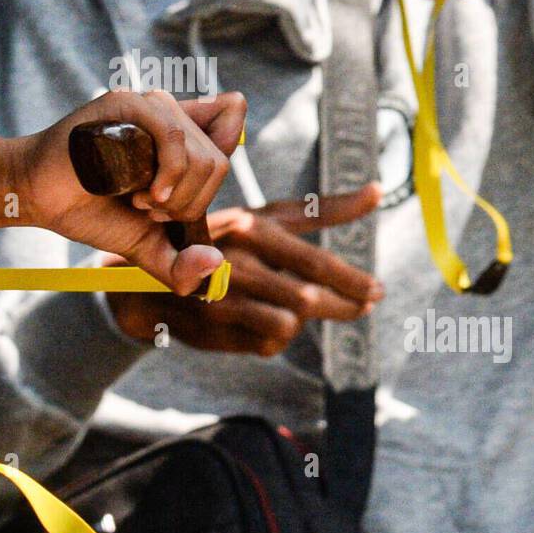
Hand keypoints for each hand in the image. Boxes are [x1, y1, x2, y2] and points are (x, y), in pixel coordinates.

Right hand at [13, 89, 246, 295]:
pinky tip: (138, 192)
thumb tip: (214, 264)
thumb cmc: (93, 212)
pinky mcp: (127, 103)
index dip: (218, 163)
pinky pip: (172, 135)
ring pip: (201, 155)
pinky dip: (166, 175)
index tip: (180, 198)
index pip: (231, 121)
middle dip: (188, 204)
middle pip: (219, 161)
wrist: (42, 199)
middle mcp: (170, 115)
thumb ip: (180, 265)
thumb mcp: (147, 246)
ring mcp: (150, 107)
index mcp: (183, 137)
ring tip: (137, 200)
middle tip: (149, 209)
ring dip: (173, 196)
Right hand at [107, 185, 383, 355]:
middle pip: (308, 295)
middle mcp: (237, 258)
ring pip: (292, 321)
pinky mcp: (216, 325)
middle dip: (347, 303)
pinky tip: (262, 319)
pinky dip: (277, 335)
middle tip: (369, 302)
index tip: (380, 290)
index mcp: (252, 225)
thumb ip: (318, 210)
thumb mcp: (264, 217)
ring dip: (304, 319)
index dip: (350, 278)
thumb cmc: (226, 241)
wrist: (153, 275)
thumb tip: (378, 191)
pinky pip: (271, 341)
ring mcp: (224, 295)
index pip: (313, 259)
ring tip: (303, 307)